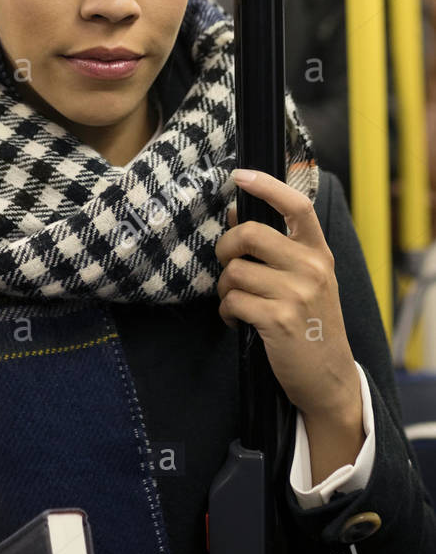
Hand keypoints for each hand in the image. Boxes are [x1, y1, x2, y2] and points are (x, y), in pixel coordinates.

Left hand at [215, 168, 360, 426]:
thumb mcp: (307, 280)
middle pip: (249, 234)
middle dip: (225, 248)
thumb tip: (235, 213)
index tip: (240, 176)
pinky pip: (232, 301)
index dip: (266, 185)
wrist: (329, 378)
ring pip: (234, 271)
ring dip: (225, 288)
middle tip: (227, 264)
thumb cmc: (311, 324)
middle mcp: (312, 268)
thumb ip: (277, 248)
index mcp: (319, 253)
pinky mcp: (278, 320)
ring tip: (238, 302)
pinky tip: (237, 321)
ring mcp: (297, 294)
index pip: (297, 206)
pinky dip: (226, 312)